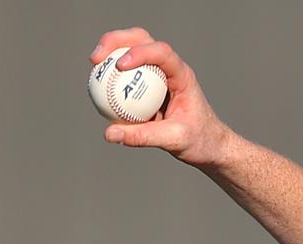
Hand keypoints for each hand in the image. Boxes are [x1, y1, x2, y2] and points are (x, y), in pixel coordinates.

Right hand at [90, 28, 232, 165]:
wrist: (209, 145)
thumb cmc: (199, 141)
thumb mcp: (174, 140)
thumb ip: (143, 137)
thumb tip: (109, 134)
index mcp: (182, 76)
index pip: (162, 53)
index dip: (139, 52)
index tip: (119, 66)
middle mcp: (170, 69)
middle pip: (142, 40)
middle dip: (117, 41)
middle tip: (96, 58)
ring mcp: (158, 74)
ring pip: (132, 49)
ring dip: (110, 50)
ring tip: (93, 64)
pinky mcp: (148, 84)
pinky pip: (127, 72)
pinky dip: (111, 71)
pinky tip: (96, 82)